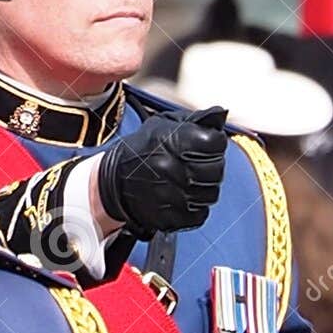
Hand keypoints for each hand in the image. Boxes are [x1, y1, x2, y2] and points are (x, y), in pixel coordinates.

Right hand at [95, 106, 228, 237]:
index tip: (207, 145)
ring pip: (211, 193)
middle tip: (198, 164)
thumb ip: (194, 121)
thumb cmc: (140, 152)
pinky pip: (200, 214)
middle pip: (217, 170)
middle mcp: (173, 168)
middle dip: (211, 166)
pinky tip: (183, 197)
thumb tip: (219, 116)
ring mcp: (173, 195)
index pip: (217, 143)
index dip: (215, 143)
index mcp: (173, 141)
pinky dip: (195, 207)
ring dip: (204, 188)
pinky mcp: (171, 216)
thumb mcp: (163, 126)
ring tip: (188, 181)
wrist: (112, 182)